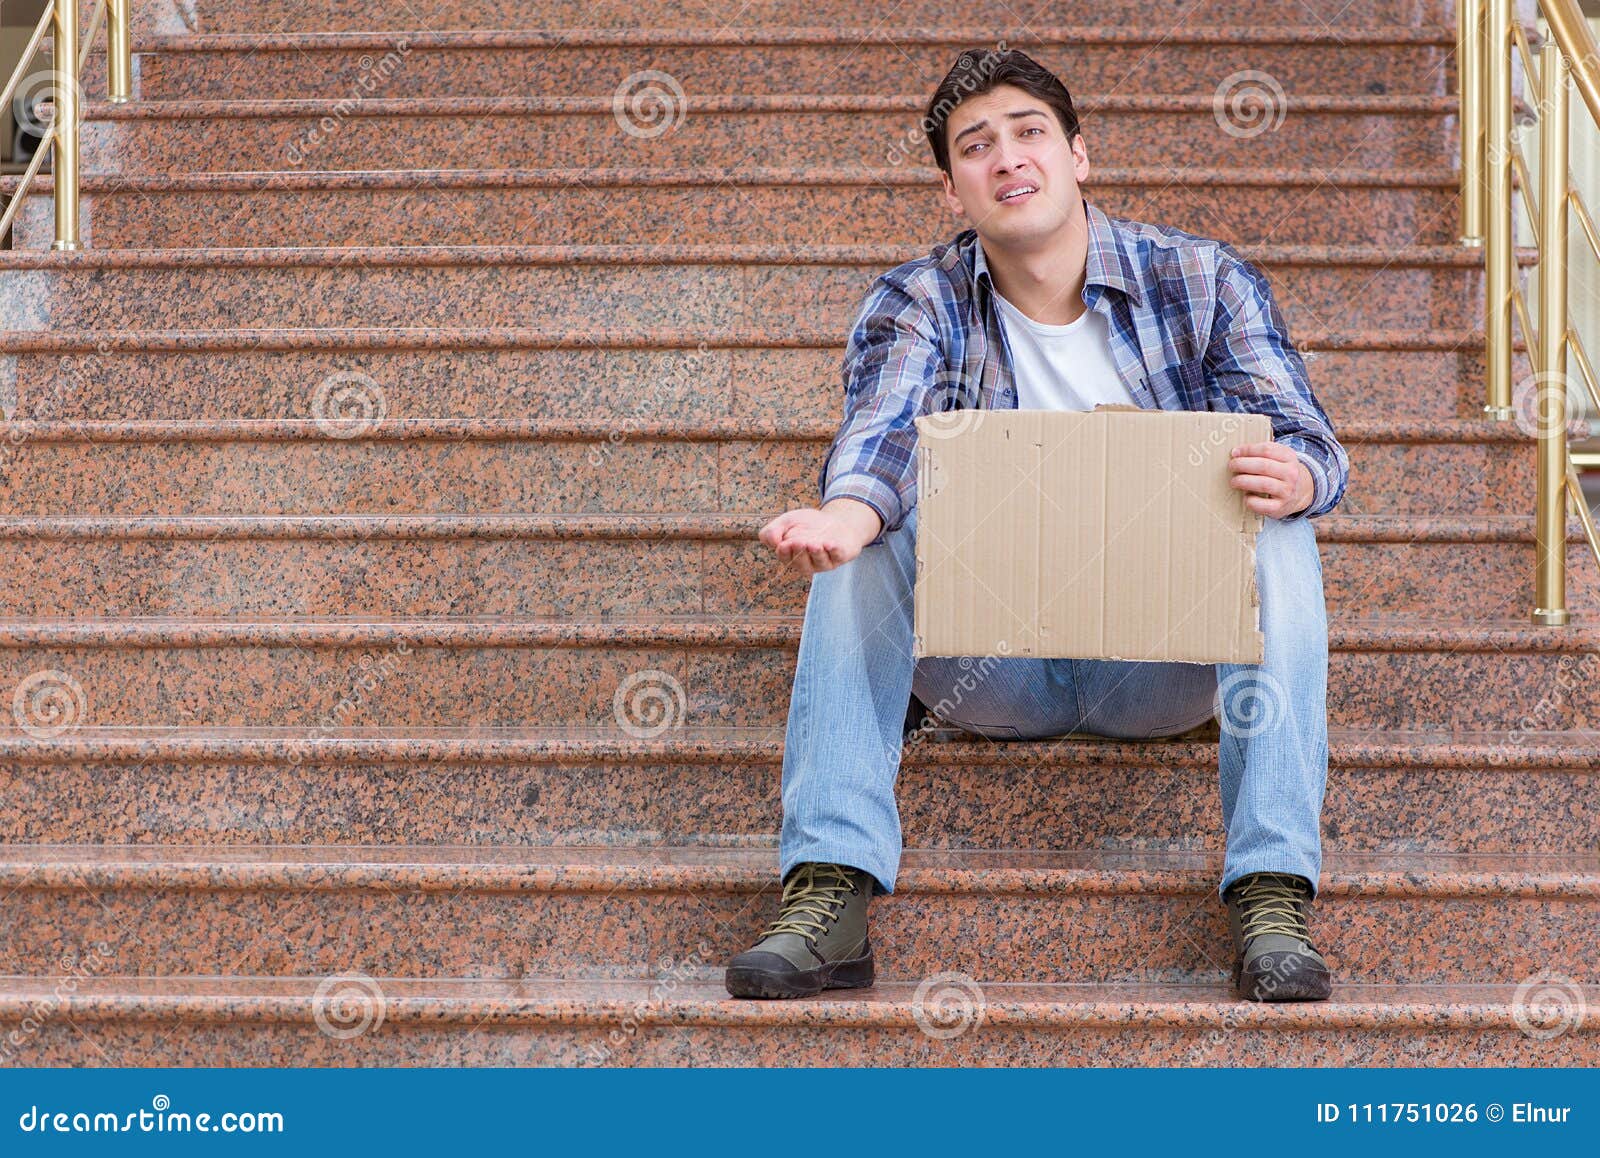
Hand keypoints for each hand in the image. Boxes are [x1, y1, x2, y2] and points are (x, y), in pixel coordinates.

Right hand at [759, 500, 880, 575]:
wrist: (834, 521)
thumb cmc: (808, 524)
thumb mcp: (787, 521)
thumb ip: (772, 530)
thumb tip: (772, 543)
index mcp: (791, 555)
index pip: (785, 556)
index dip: (784, 552)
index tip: (783, 544)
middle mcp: (807, 563)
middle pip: (801, 562)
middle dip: (800, 552)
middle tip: (798, 542)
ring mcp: (824, 561)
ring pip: (819, 561)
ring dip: (816, 553)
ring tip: (813, 544)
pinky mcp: (840, 556)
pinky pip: (837, 556)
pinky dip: (834, 550)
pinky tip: (830, 544)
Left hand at [1228, 441, 1314, 518]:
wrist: (1302, 492)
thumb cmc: (1282, 472)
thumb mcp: (1280, 457)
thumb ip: (1263, 452)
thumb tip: (1236, 452)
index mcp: (1289, 457)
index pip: (1267, 449)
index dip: (1247, 450)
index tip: (1234, 452)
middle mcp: (1291, 474)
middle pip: (1263, 466)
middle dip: (1242, 465)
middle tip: (1231, 466)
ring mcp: (1287, 491)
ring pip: (1263, 484)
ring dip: (1243, 481)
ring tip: (1234, 481)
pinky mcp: (1280, 507)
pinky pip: (1262, 504)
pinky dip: (1250, 500)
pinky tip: (1246, 497)